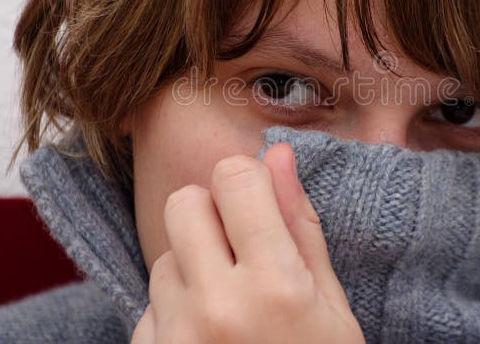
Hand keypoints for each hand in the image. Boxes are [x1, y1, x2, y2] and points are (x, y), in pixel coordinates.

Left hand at [130, 143, 364, 343]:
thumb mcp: (330, 306)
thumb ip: (300, 226)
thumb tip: (277, 154)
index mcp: (274, 286)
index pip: (233, 178)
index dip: (247, 183)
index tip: (258, 205)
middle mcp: (216, 308)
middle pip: (183, 204)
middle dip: (211, 216)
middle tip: (242, 253)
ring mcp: (176, 339)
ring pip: (164, 256)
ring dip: (193, 268)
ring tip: (231, 310)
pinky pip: (149, 306)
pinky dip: (174, 312)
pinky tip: (209, 340)